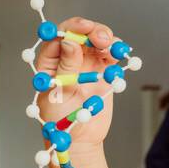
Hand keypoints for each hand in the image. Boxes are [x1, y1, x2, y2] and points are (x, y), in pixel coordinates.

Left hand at [34, 18, 119, 150]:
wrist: (80, 139)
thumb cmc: (60, 121)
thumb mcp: (58, 94)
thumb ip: (65, 68)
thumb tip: (69, 42)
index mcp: (49, 63)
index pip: (58, 37)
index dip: (71, 28)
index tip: (84, 28)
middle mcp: (67, 58)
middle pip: (79, 34)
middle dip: (92, 31)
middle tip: (102, 38)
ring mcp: (85, 63)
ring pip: (96, 40)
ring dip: (105, 38)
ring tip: (111, 46)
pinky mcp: (101, 70)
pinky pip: (109, 54)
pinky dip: (116, 50)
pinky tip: (119, 53)